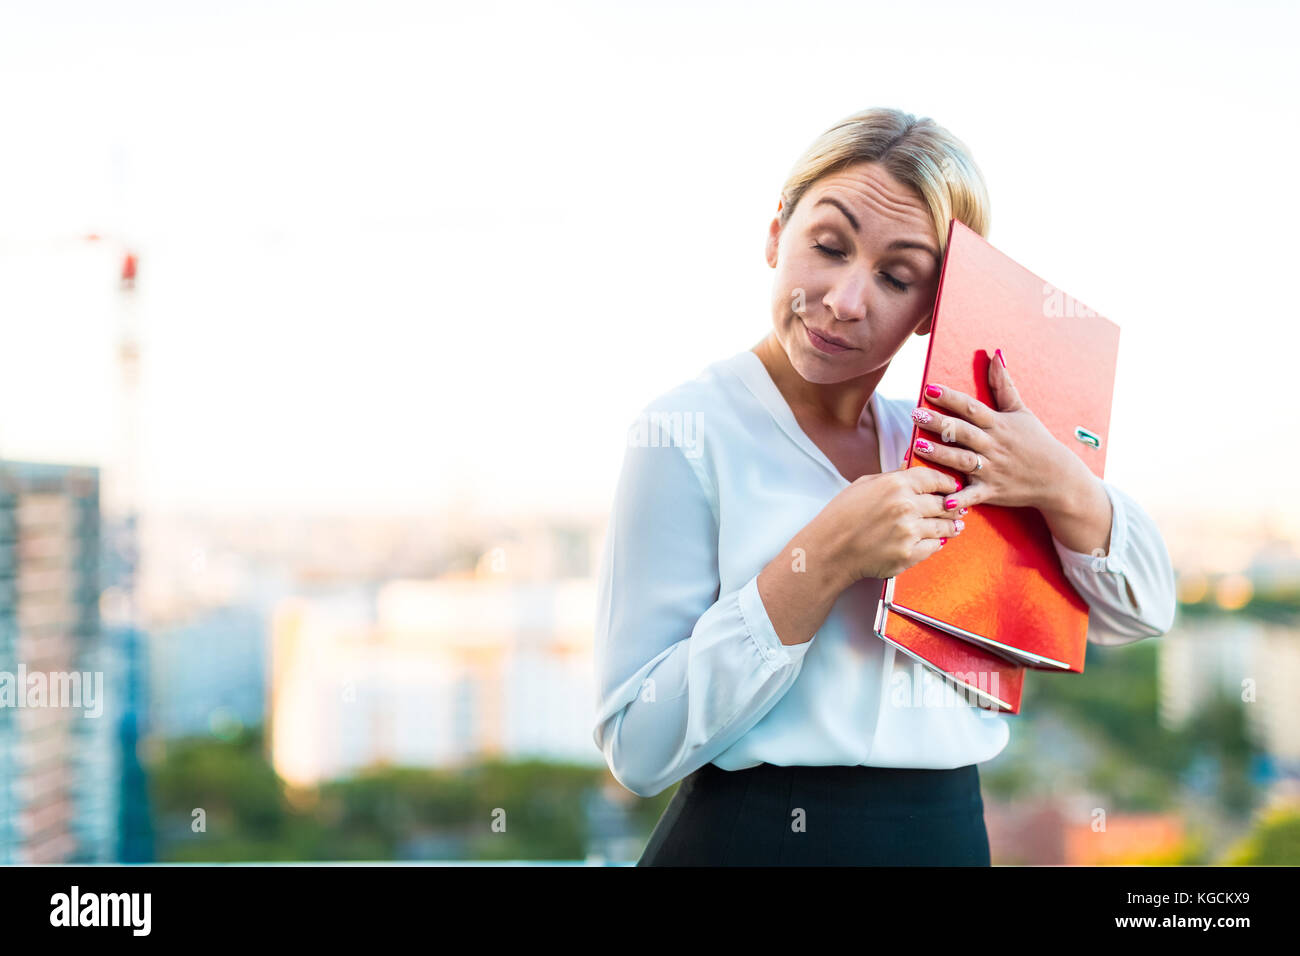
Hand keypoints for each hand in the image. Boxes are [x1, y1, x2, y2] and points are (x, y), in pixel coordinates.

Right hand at [813, 466, 964, 584]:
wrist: (830, 550)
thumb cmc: (841, 516)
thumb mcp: (864, 484)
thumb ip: (892, 476)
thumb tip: (912, 469)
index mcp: (896, 485)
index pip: (935, 479)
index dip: (948, 482)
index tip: (953, 487)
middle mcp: (906, 506)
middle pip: (944, 504)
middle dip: (953, 506)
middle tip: (957, 508)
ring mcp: (909, 532)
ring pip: (944, 526)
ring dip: (951, 526)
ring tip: (954, 526)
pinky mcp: (909, 554)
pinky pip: (935, 547)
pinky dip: (937, 543)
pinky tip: (938, 540)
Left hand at [908, 347, 1088, 513]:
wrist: (1058, 478)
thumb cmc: (1037, 442)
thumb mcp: (1022, 410)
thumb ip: (1004, 385)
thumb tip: (996, 354)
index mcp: (998, 424)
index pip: (971, 407)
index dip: (951, 398)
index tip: (930, 388)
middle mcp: (993, 446)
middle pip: (963, 431)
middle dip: (939, 423)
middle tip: (915, 414)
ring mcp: (992, 469)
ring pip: (963, 460)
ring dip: (941, 454)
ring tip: (918, 446)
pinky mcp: (992, 491)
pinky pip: (974, 495)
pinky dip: (960, 498)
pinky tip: (944, 500)